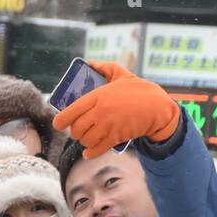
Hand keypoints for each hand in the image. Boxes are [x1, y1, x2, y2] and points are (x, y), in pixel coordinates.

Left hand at [52, 59, 179, 158]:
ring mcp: (108, 126)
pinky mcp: (116, 137)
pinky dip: (90, 153)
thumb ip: (105, 67)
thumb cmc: (139, 90)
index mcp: (98, 96)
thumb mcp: (122, 74)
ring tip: (86, 137)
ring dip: (83, 141)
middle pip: (77, 128)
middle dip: (75, 131)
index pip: (71, 111)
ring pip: (86, 140)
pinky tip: (88, 152)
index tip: (58, 124)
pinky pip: (97, 149)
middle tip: (78, 129)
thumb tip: (91, 63)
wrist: (157, 107)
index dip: (61, 120)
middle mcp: (100, 112)